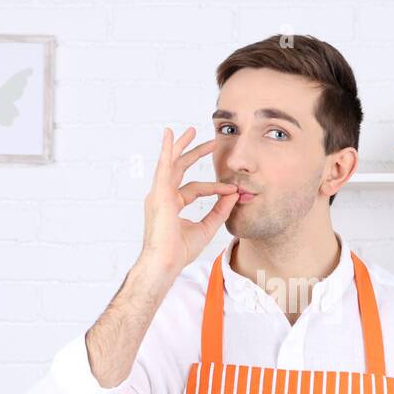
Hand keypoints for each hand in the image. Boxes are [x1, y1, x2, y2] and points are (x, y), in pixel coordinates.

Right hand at [138, 126, 238, 277]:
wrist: (165, 263)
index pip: (195, 189)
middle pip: (180, 169)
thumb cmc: (179, 252)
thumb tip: (234, 194)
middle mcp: (163, 196)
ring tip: (191, 130)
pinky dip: (167, 150)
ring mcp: (159, 194)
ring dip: (181, 146)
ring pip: (172, 163)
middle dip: (194, 154)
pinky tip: (170, 136)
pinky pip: (165, 167)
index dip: (215, 188)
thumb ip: (219, 210)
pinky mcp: (159, 194)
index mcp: (172, 204)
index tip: (232, 189)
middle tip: (209, 141)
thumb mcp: (206, 227)